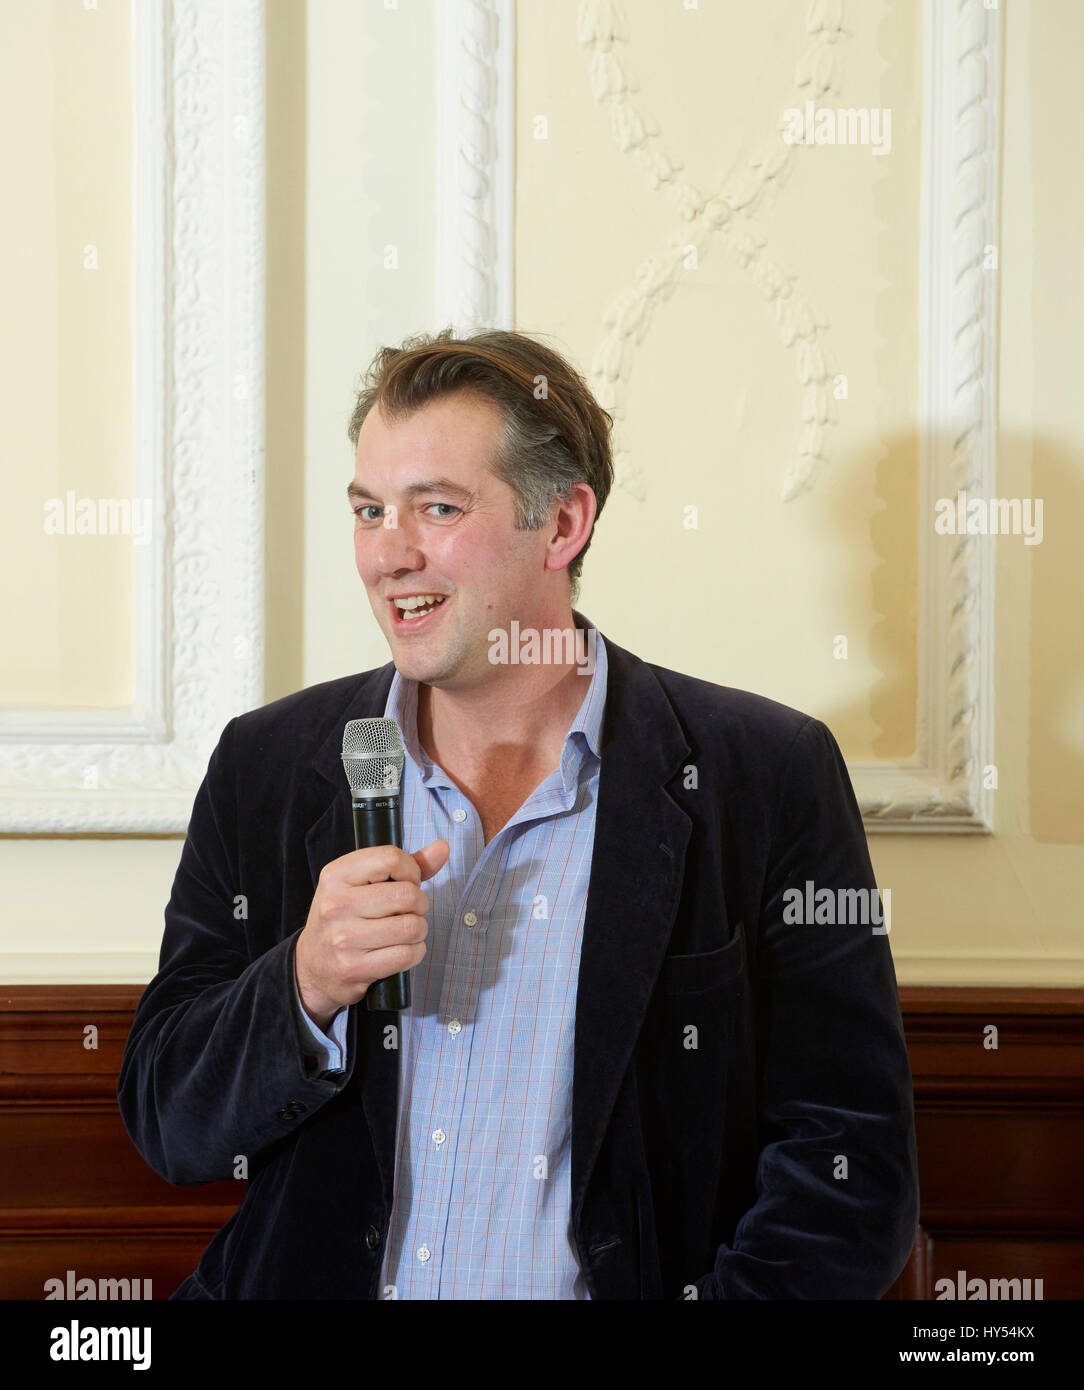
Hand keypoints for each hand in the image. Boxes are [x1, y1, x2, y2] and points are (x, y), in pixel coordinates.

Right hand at [294, 839, 449, 1030]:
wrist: (313, 967)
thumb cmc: (343, 919)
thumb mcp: (361, 884)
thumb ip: (404, 865)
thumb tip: (442, 848)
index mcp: (336, 875)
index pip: (390, 858)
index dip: (411, 870)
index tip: (408, 882)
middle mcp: (336, 904)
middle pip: (407, 895)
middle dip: (419, 904)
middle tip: (408, 911)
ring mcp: (344, 938)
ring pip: (411, 926)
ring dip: (418, 930)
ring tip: (405, 931)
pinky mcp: (354, 967)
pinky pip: (407, 955)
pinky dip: (414, 952)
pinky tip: (400, 949)